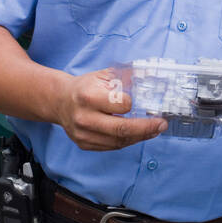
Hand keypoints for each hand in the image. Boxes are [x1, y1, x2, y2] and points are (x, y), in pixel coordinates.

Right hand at [53, 68, 167, 150]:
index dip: (133, 103)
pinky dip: (127, 141)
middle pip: (121, 129)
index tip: (143, 102)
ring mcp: (83, 134)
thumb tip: (149, 78)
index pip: (120, 104)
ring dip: (140, 137)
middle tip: (161, 124)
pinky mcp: (84, 144)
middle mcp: (84, 117)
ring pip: (118, 141)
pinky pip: (112, 147)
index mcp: (88, 96)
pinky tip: (137, 135)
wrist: (60, 101)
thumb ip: (124, 77)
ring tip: (153, 130)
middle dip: (146, 128)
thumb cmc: (84, 87)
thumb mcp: (102, 75)